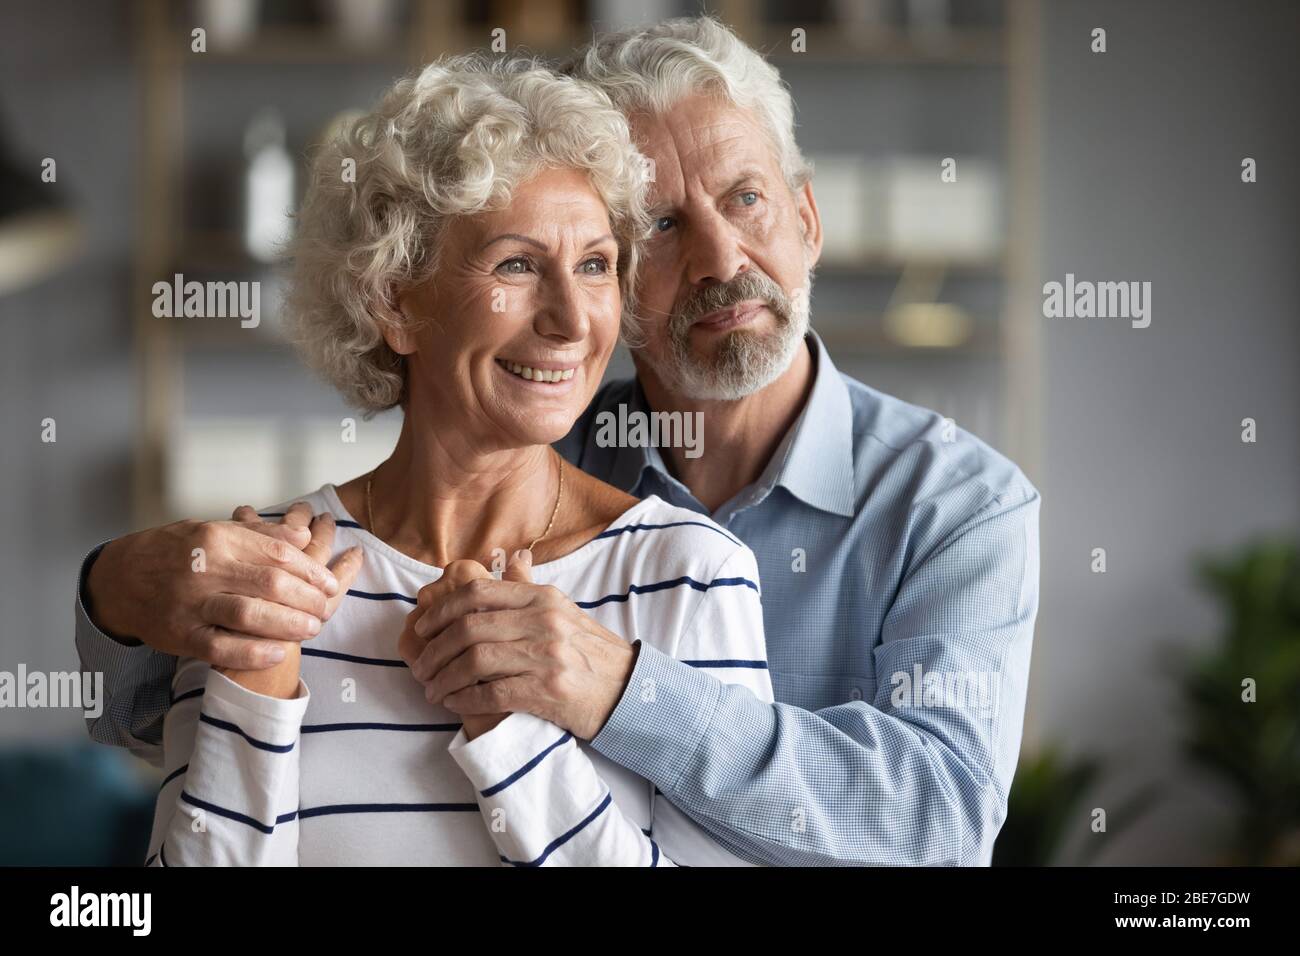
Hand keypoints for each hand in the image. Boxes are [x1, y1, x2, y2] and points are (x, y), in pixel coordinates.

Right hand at [85, 502, 362, 669]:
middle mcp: (205, 569)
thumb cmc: (178, 551)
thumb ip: (259, 536)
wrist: (120, 578)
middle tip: (325, 609)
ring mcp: (191, 604)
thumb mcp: (214, 530)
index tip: (330, 583)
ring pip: (249, 615)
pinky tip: (278, 653)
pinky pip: (221, 648)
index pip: (278, 555)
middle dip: (307, 599)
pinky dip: (253, 653)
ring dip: (287, 625)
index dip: (310, 571)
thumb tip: (303, 536)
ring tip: (311, 629)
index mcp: (218, 539)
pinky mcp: (180, 635)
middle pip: (270, 584)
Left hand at [405, 550, 636, 739]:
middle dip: (434, 650)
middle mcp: (543, 621)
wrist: (629, 691)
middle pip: (468, 628)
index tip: (422, 627)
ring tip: (432, 690)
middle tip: (421, 667)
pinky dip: (465, 700)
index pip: (477, 592)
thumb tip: (513, 556)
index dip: (441, 610)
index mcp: (542, 598)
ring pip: (474, 661)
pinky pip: (491, 694)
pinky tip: (454, 704)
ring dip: (444, 678)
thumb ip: (531, 587)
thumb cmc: (591, 652)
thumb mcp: (565, 610)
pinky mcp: (547, 690)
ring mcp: (546, 655)